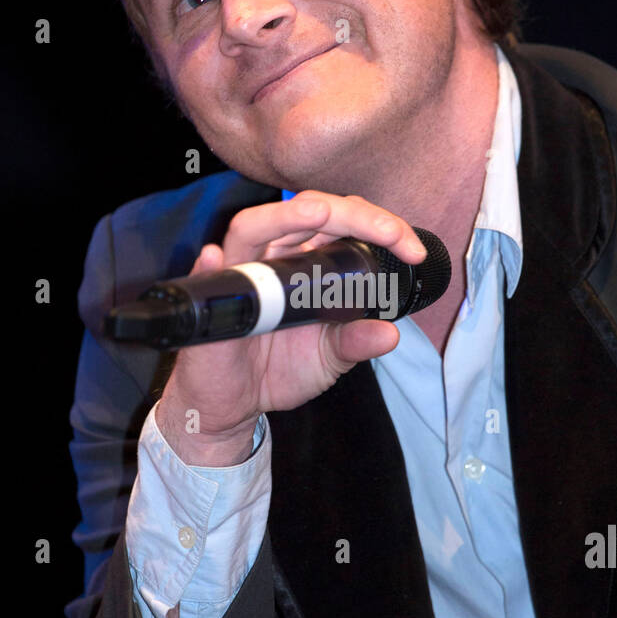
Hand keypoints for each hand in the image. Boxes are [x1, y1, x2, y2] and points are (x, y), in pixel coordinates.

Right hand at [155, 190, 426, 465]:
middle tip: (390, 233)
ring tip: (317, 215)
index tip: (411, 249)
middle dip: (350, 214)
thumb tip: (390, 334)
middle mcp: (272, 258)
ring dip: (285, 218)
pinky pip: (205, 275)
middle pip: (304, 211)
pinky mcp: (210, 301)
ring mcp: (238, 274)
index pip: (340, 222)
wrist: (236, 406)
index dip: (377, 225)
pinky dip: (210, 263)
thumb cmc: (279, 370)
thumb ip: (356, 342)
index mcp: (304, 264)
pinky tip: (216, 256)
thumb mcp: (329, 358)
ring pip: (253, 228)